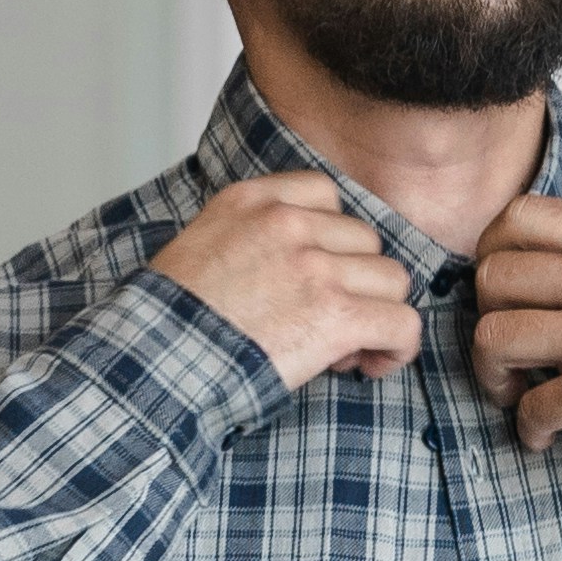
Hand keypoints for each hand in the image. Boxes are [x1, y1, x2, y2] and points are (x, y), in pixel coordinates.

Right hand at [153, 172, 421, 388]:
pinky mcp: (337, 313)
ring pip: (391, 279)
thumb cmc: (172, 322)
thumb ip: (253, 239)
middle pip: (365, 241)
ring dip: (376, 314)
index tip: (314, 277)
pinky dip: (397, 347)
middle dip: (352, 283)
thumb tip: (303, 275)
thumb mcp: (201, 248)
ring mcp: (316, 266)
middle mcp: (289, 224)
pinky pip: (403, 322)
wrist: (158, 361)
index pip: (326, 196)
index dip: (331, 242)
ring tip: (344, 347)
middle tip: (322, 322)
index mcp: (253, 200)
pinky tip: (372, 364)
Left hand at [472, 199, 561, 453]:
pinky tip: (545, 433)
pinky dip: (530, 429)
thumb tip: (518, 253)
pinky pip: (529, 407)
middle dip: (486, 317)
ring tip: (514, 390)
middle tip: (507, 348)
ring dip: (492, 373)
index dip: (491, 251)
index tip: (501, 288)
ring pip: (492, 338)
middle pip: (492, 278)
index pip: (518, 217)